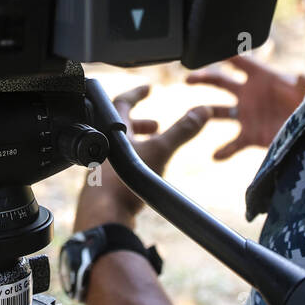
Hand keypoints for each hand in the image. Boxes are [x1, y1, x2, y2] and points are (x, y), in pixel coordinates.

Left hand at [74, 84, 231, 231]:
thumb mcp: (160, 151)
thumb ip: (182, 130)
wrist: (105, 215)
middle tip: (155, 124)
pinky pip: (120, 166)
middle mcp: (104, 145)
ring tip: (154, 148)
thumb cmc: (124, 182)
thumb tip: (202, 110)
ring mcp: (102, 165)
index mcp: (112, 131)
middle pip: (120, 125)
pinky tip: (145, 173)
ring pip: (121, 146)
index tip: (148, 88)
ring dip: (138, 142)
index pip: (122, 102)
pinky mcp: (104, 184)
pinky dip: (134, 162)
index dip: (137, 93)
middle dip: (140, 121)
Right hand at [185, 55, 304, 159]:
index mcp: (262, 77)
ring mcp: (247, 115)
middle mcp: (249, 94)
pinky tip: (216, 155)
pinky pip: (233, 144)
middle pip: (221, 82)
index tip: (209, 50)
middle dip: (204, 79)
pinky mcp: (251, 136)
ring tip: (192, 116)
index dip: (226, 55)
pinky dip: (224, 151)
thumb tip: (302, 77)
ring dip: (204, 112)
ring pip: (219, 111)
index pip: (241, 62)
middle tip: (189, 79)